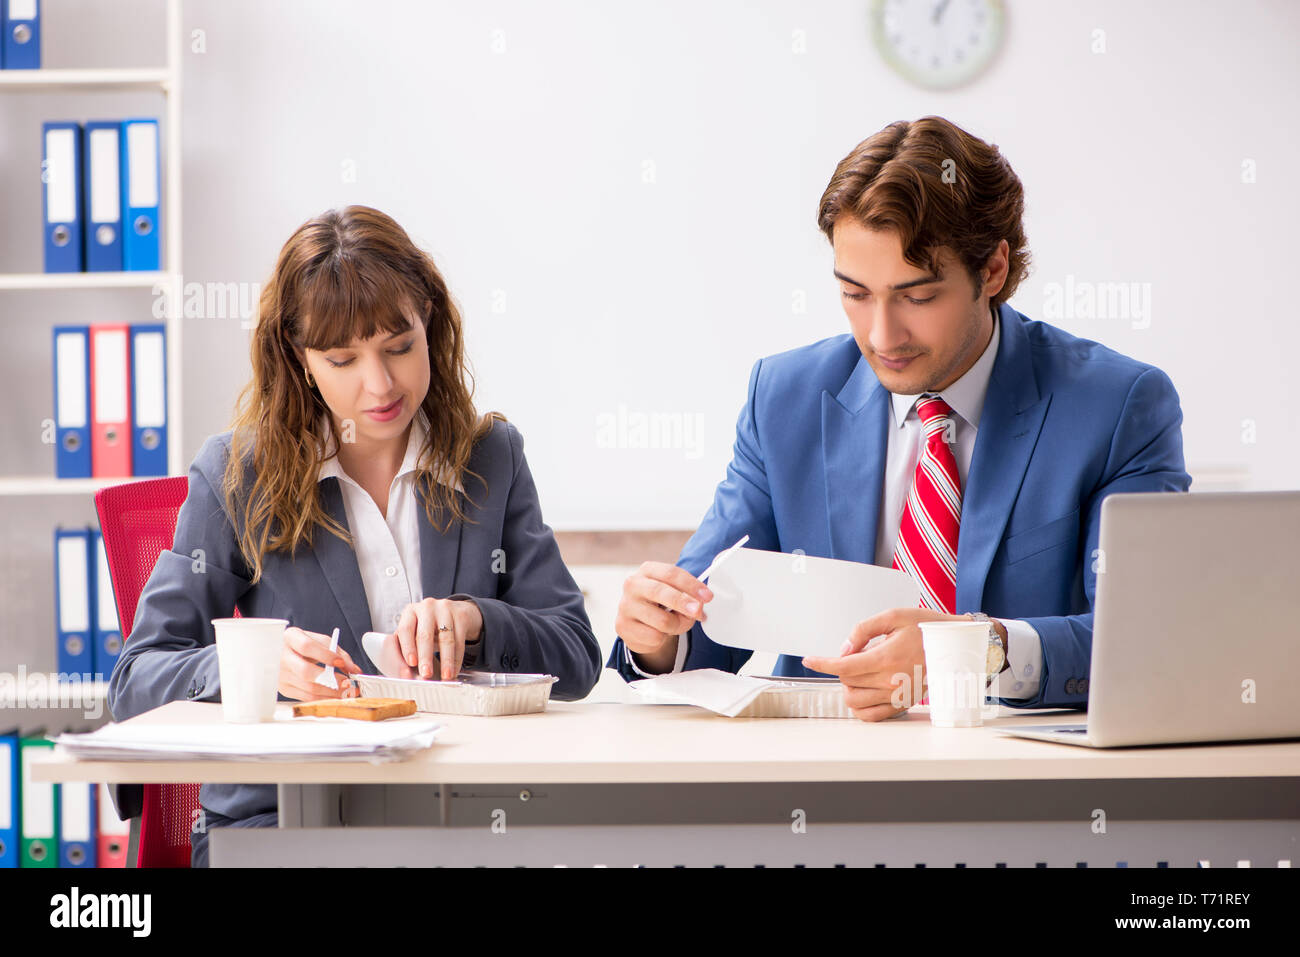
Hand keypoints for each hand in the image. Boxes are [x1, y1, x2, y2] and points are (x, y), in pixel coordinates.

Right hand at [279, 626, 362, 701]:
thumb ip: (339, 653)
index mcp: (291, 638)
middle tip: (349, 683)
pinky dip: (325, 698)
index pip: (306, 647)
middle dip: (331, 679)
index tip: (340, 663)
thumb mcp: (320, 642)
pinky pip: (307, 697)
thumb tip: (354, 670)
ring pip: (309, 688)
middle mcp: (282, 657)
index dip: (325, 655)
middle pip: (306, 672)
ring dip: (332, 693)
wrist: (285, 654)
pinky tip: (337, 696)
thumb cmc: (306, 646)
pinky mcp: (285, 689)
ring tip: (348, 691)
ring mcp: (281, 675)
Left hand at [393, 597, 483, 680]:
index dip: (408, 648)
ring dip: (446, 661)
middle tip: (426, 674)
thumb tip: (406, 672)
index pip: (405, 630)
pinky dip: (457, 659)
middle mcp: (427, 607)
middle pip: (425, 635)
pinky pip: (460, 641)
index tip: (411, 663)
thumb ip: (409, 648)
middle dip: (426, 657)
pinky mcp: (461, 616)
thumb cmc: (431, 627)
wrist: (457, 612)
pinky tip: (454, 670)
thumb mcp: (416, 632)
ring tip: (445, 676)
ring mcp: (445, 609)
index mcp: (410, 611)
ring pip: (446, 639)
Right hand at [615, 561, 711, 672]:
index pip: (671, 573)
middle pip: (661, 592)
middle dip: (683, 603)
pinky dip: (663, 638)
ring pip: (662, 620)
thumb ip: (687, 595)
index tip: (707, 596)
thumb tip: (699, 606)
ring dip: (677, 626)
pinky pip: (654, 637)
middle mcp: (633, 585)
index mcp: (647, 570)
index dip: (691, 585)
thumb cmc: (660, 603)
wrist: (638, 622)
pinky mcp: (623, 627)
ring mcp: (625, 606)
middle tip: (698, 612)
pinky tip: (659, 632)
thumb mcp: (673, 592)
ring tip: (677, 624)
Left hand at [802, 608, 970, 721]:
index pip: (842, 666)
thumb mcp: (893, 616)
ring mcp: (897, 696)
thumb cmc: (928, 629)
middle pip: (846, 682)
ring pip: (854, 701)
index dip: (821, 663)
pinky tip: (863, 691)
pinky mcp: (903, 705)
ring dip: (849, 686)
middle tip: (854, 654)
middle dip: (841, 668)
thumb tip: (845, 649)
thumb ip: (863, 630)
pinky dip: (859, 706)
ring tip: (860, 671)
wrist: (957, 646)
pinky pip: (871, 716)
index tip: (809, 660)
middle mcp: (890, 682)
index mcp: (886, 658)